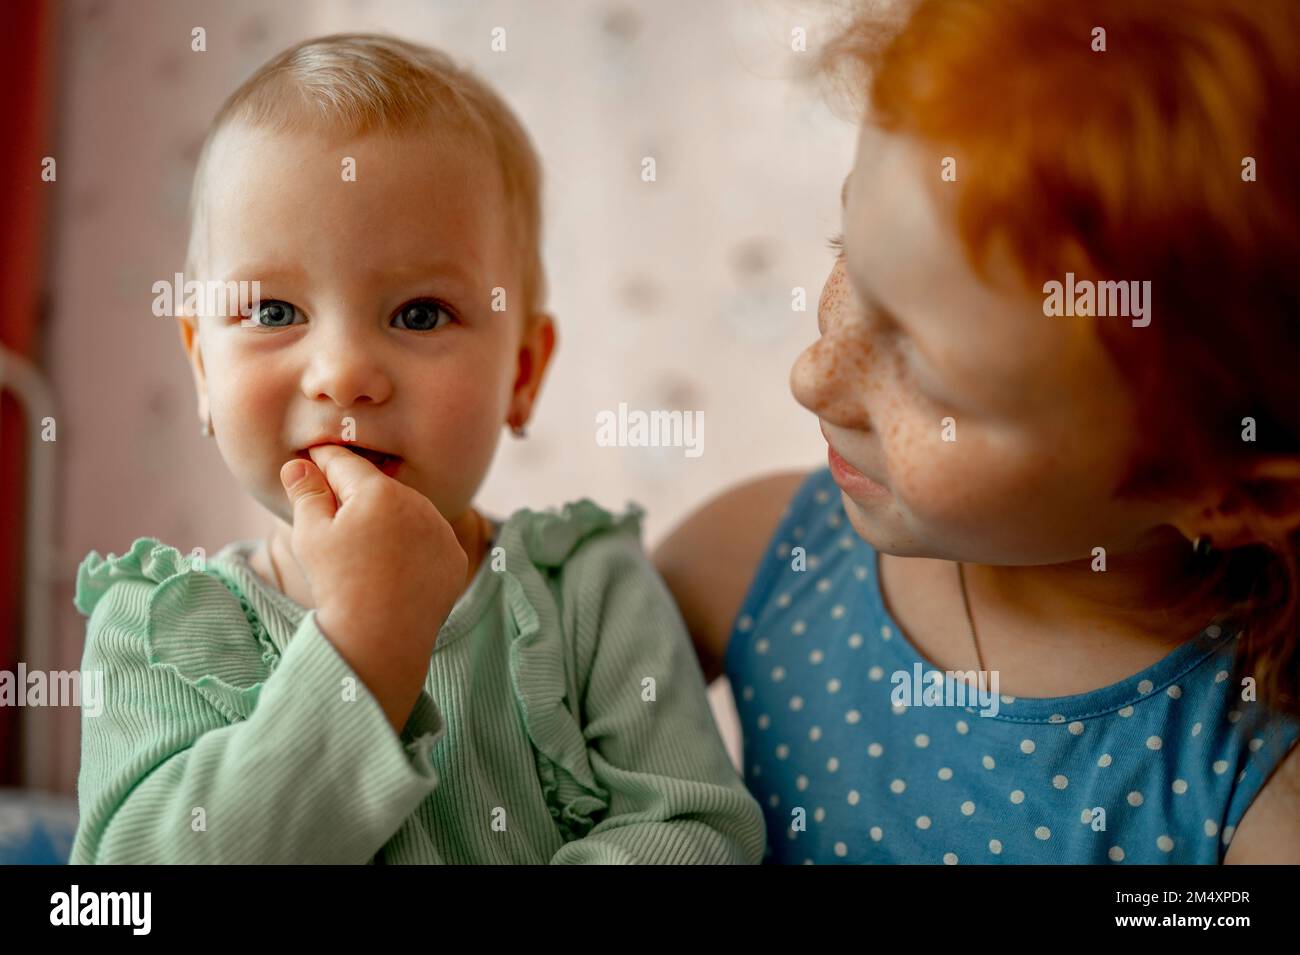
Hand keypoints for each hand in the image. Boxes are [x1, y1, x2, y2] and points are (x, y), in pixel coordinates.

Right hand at [279, 445, 467, 731]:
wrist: (380, 638)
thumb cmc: (337, 584)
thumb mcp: (310, 535)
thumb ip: (306, 493)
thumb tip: (298, 464)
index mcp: (379, 491)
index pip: (345, 463)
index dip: (324, 461)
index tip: (312, 463)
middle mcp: (418, 502)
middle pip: (378, 488)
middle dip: (357, 494)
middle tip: (333, 513)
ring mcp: (441, 530)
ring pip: (407, 512)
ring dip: (388, 519)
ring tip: (365, 546)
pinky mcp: (454, 558)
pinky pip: (428, 541)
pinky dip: (413, 547)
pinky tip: (393, 566)